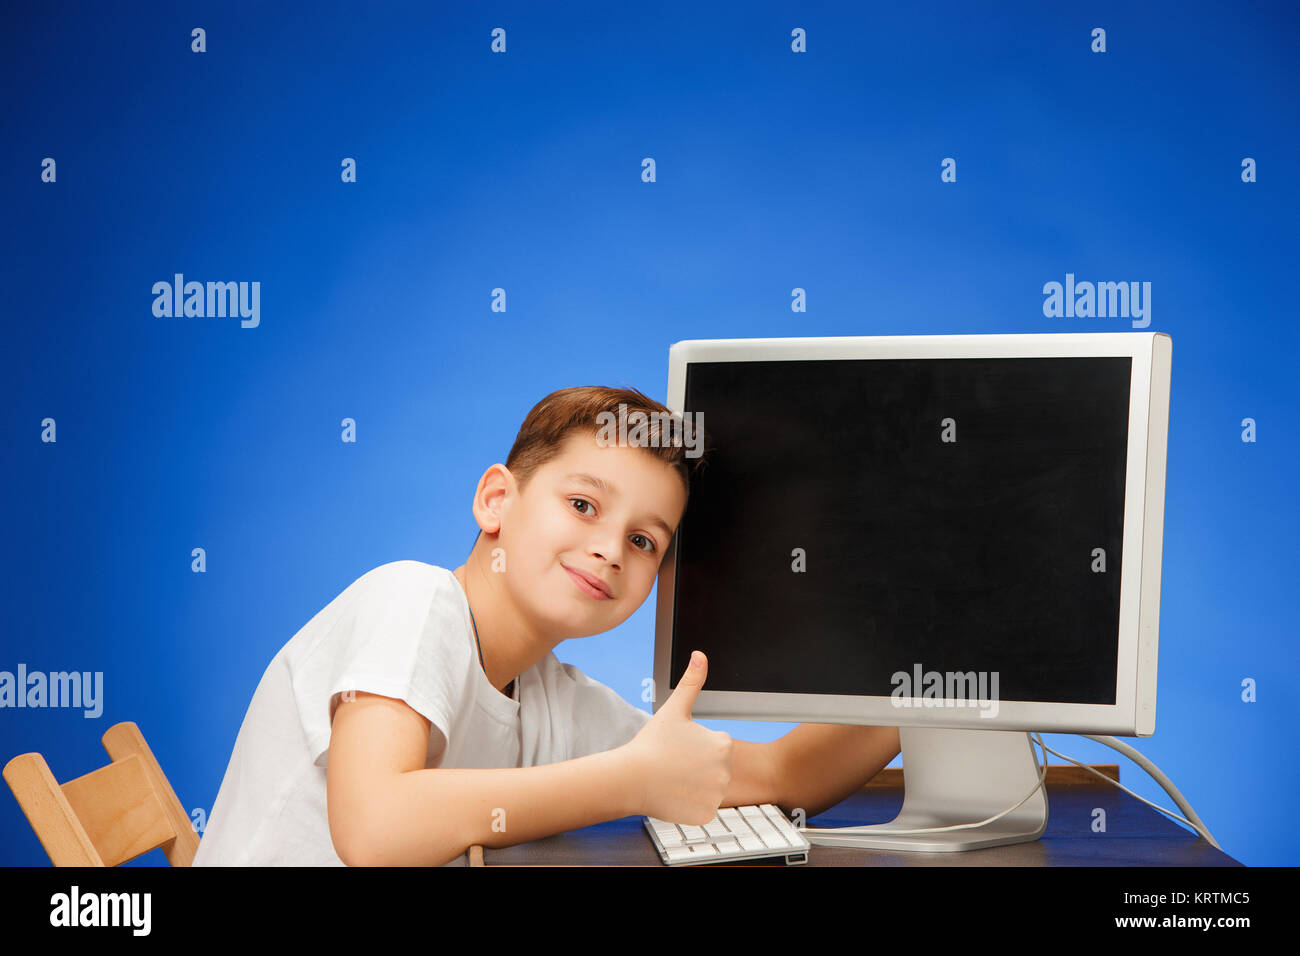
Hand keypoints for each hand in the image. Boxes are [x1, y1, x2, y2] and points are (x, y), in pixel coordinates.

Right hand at [623, 651, 732, 823]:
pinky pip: (701, 808)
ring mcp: (716, 795)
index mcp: (723, 744)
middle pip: (714, 768)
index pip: (716, 746)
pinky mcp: (706, 815)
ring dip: (694, 786)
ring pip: (708, 788)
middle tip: (673, 764)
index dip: (695, 746)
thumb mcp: (675, 709)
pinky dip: (689, 804)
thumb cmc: (651, 743)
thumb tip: (700, 655)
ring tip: (672, 779)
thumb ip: (692, 681)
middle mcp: (726, 771)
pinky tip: (674, 795)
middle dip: (697, 767)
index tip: (678, 748)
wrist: (630, 778)